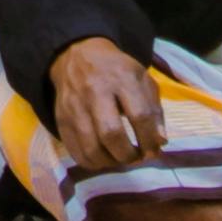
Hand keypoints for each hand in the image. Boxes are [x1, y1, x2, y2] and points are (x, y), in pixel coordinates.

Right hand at [48, 37, 163, 172]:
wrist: (79, 57)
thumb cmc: (117, 71)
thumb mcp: (142, 79)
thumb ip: (154, 110)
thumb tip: (160, 143)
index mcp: (121, 77)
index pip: (140, 115)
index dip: (149, 139)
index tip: (154, 151)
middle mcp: (95, 91)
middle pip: (111, 134)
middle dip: (128, 154)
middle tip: (137, 157)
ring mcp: (74, 107)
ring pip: (91, 148)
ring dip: (111, 162)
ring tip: (121, 159)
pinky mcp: (61, 120)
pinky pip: (76, 153)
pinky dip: (93, 163)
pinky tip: (104, 158)